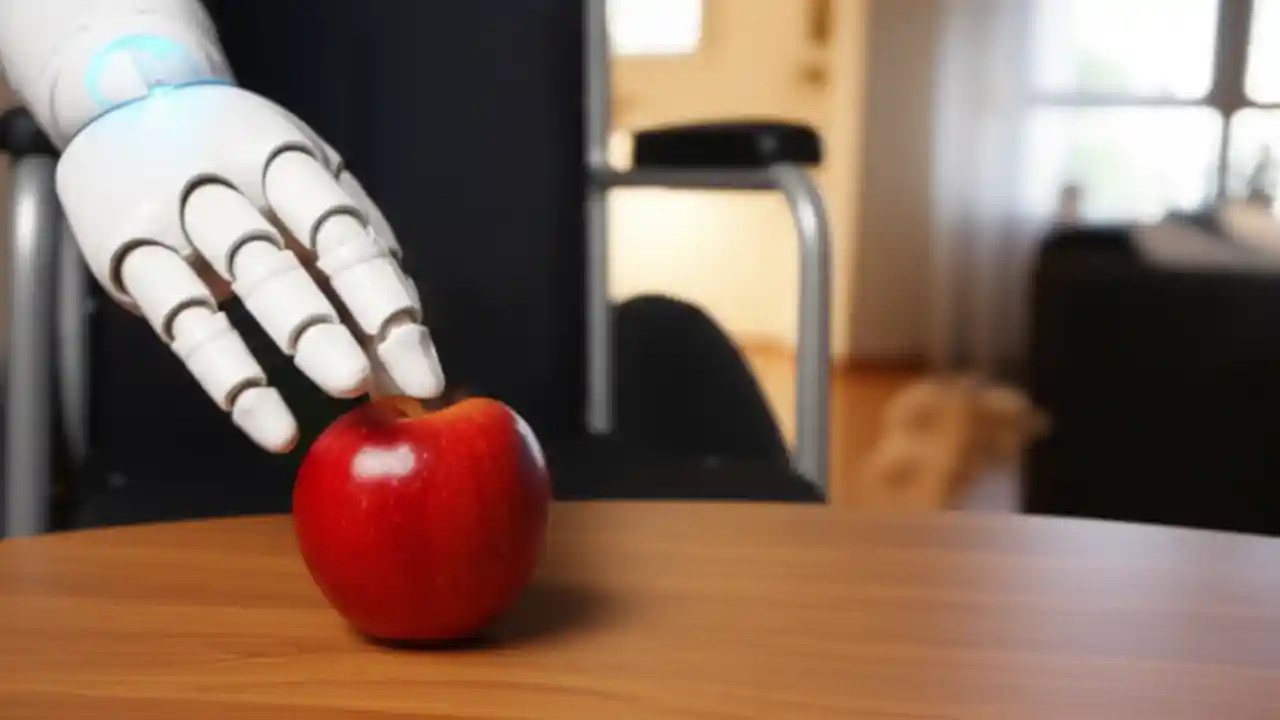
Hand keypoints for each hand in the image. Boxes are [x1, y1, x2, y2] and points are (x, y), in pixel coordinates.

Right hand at [55, 83, 444, 451]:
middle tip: (382, 382)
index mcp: (284, 159)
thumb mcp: (304, 181)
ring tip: (348, 390)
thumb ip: (356, 255)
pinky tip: (273, 423)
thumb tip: (404, 353)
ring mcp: (173, 215)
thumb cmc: (244, 161)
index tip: (421, 364)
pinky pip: (183, 325)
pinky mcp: (127, 254)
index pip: (341, 231)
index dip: (383, 297)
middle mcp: (229, 182)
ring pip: (242, 282)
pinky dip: (229, 378)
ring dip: (299, 338)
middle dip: (340, 323)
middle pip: (291, 260)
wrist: (126, 97)